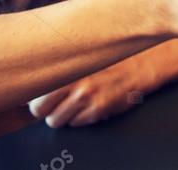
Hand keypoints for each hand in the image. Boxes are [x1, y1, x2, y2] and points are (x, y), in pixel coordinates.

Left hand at [28, 58, 149, 127]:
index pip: (32, 91)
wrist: (144, 62)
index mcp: (66, 65)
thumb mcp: (84, 55)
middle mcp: (73, 81)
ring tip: (78, 101)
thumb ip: (59, 65)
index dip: (34, 96)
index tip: (37, 96)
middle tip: (57, 101)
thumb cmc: (113, 57)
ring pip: (56, 120)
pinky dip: (82, 117)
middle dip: (45, 108)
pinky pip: (77, 123)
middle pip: (39, 110)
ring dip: (64, 114)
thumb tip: (32, 82)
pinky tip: (92, 103)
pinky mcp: (99, 109)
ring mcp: (86, 96)